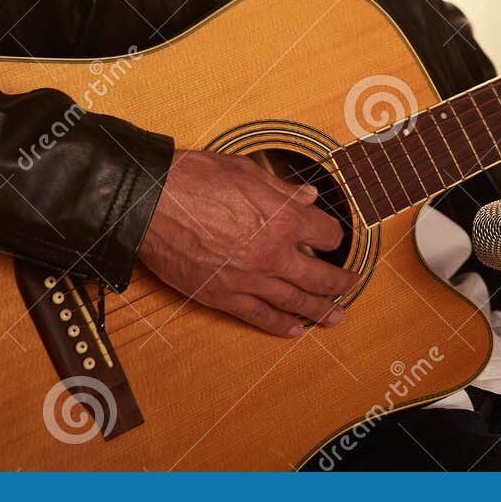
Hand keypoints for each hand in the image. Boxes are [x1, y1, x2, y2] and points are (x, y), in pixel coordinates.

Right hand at [138, 148, 360, 336]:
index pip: (326, 234)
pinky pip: (259, 316)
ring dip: (319, 311)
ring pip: (294, 302)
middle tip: (352, 286)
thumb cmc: (194, 179)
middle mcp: (273, 253)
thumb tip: (308, 197)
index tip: (332, 238)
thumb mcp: (246, 171)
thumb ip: (282, 190)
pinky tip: (295, 330)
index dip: (333, 235)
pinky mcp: (223, 296)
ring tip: (336, 317)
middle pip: (319, 276)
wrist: (148, 203)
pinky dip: (280, 325)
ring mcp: (248, 279)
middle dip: (340, 282)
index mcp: (283, 218)